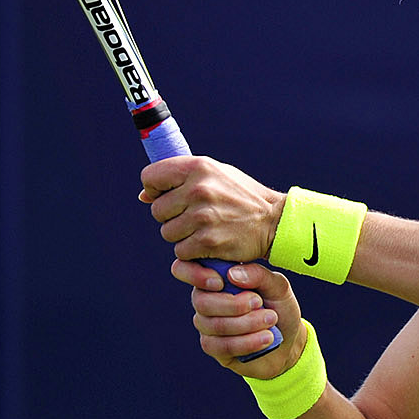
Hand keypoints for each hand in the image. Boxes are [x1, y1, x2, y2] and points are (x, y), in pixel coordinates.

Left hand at [140, 156, 285, 264]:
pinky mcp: (207, 241)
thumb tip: (144, 195)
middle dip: (171, 216)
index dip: (154, 189)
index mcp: (198, 167)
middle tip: (194, 216)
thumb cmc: (241, 196)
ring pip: (167, 233)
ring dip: (182, 235)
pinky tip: (210, 241)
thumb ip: (181, 179)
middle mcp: (199, 189)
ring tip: (205, 228)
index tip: (166, 195)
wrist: (274, 220)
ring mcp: (203, 216)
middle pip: (157, 210)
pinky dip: (192, 251)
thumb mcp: (216, 175)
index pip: (150, 177)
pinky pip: (181, 251)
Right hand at [174, 259, 305, 378]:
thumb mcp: (277, 287)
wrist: (290, 341)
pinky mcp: (214, 348)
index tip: (221, 282)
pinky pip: (222, 346)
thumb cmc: (279, 307)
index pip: (186, 270)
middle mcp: (206, 301)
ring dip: (247, 324)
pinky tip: (267, 338)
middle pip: (202, 303)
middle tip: (260, 303)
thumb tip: (232, 274)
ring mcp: (207, 325)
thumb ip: (258, 276)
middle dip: (234, 305)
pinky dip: (248, 342)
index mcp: (217, 278)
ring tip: (271, 320)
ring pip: (215, 326)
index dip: (197, 276)